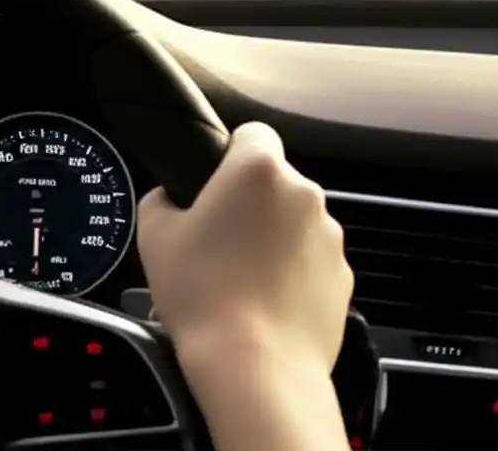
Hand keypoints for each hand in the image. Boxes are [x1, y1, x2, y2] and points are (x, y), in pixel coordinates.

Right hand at [137, 121, 351, 370]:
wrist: (254, 366)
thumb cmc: (201, 292)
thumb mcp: (153, 235)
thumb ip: (162, 199)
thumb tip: (174, 198)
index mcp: (257, 171)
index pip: (252, 133)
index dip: (229, 154)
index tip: (211, 187)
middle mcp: (304, 194)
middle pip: (274, 182)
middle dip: (250, 203)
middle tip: (216, 240)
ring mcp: (331, 237)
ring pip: (294, 223)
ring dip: (273, 238)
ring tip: (239, 279)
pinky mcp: (344, 277)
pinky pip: (311, 262)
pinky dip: (292, 274)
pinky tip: (263, 304)